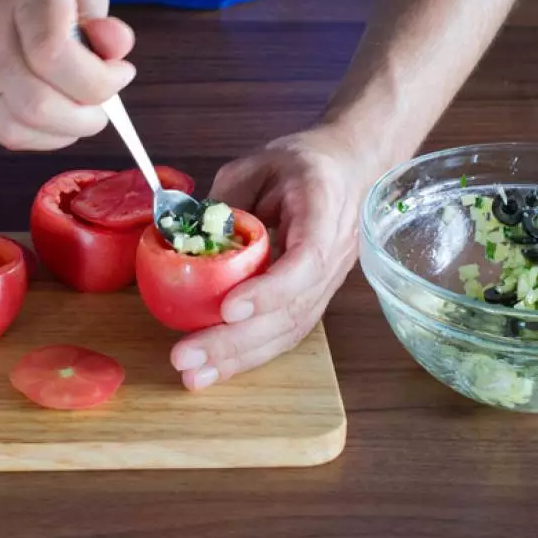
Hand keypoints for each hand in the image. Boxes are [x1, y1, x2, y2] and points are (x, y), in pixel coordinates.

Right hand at [0, 0, 136, 150]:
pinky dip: (41, 136)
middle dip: (86, 116)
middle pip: (38, 102)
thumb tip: (118, 49)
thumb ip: (98, 15)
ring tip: (79, 110)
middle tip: (101, 103)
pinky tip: (54, 118)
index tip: (120, 73)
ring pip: (19, 126)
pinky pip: (4, 133)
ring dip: (64, 131)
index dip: (99, 79)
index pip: (56, 54)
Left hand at [169, 125, 373, 389]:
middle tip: (186, 357)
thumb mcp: (258, 163)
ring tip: (194, 375)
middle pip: (291, 310)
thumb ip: (226, 199)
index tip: (229, 308)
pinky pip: (284, 333)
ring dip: (239, 358)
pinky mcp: (313, 298)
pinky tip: (215, 369)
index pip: (306, 261)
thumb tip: (187, 239)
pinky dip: (249, 355)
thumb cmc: (303, 162)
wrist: (351, 169)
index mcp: (324, 211)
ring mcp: (327, 283)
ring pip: (288, 330)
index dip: (270, 290)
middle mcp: (333, 256)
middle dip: (236, 340)